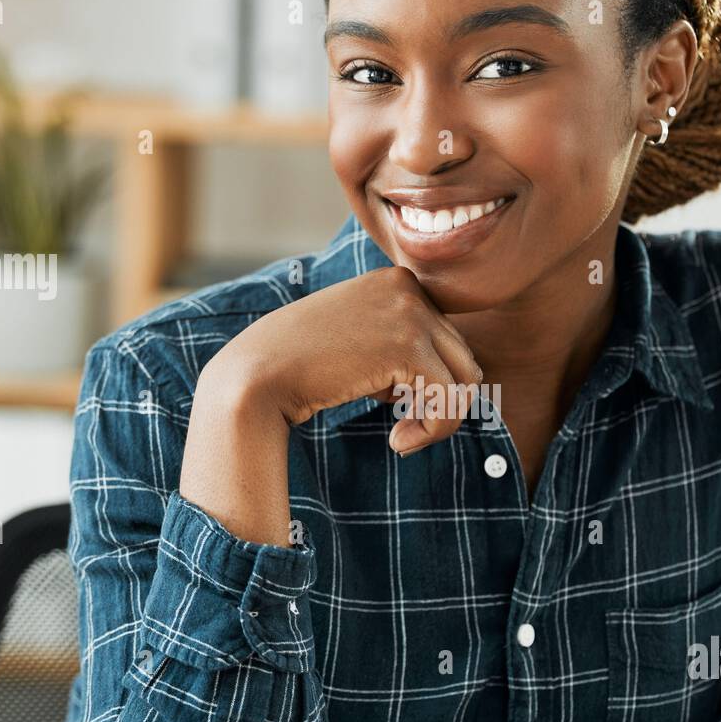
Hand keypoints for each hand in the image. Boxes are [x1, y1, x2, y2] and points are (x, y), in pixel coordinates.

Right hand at [195, 264, 482, 456]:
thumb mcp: (359, 341)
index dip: (428, 380)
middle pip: (463, 357)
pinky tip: (398, 441)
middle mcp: (407, 286)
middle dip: (437, 399)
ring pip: (465, 381)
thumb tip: (464, 382)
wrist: (254, 377)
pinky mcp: (407, 346)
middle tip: (399, 425)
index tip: (393, 404)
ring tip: (401, 436)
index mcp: (396, 280)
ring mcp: (409, 312)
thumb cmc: (299, 368)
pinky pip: (450, 400)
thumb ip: (403, 346)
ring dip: (439, 418)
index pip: (446, 338)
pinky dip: (432, 430)